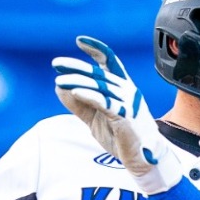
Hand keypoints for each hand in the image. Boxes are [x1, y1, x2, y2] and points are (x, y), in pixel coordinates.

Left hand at [53, 36, 183, 193]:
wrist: (142, 158)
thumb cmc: (121, 136)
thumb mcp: (95, 117)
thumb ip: (80, 103)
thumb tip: (59, 87)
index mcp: (122, 87)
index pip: (110, 62)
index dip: (96, 49)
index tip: (80, 41)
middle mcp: (127, 91)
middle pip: (100, 73)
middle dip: (76, 67)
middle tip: (57, 64)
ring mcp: (128, 103)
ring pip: (101, 87)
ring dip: (78, 82)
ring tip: (59, 81)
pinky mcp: (126, 117)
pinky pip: (106, 103)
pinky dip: (90, 96)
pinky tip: (75, 92)